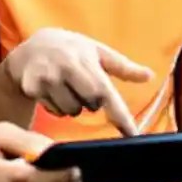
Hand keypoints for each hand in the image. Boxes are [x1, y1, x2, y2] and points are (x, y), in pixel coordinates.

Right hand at [5, 28, 154, 135]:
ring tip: (65, 86)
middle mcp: (66, 67)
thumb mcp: (96, 51)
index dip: (119, 115)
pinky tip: (51, 89)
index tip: (132, 134)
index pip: (106, 91)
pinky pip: (54, 111)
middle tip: (82, 84)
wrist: (32, 48)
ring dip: (73, 105)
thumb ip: (123, 67)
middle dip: (91, 101)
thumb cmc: (72, 50)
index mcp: (85, 59)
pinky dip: (56, 105)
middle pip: (90, 104)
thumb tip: (149, 75)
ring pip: (71, 111)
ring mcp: (47, 77)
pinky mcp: (32, 87)